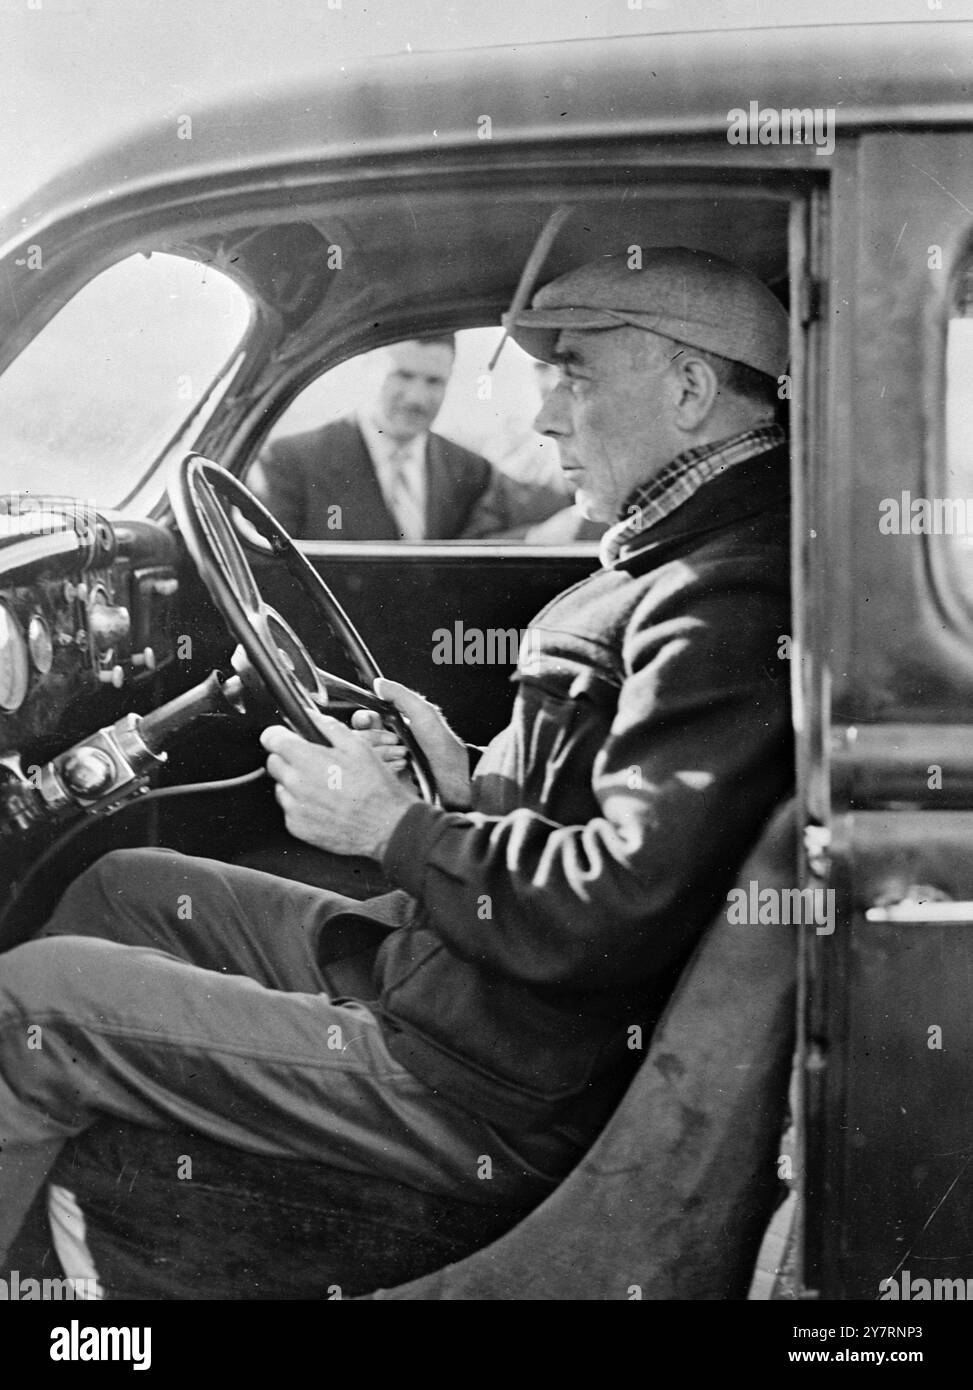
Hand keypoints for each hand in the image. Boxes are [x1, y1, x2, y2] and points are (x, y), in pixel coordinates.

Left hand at [261, 714, 419, 859]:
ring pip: (281, 787)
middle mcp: (295, 783)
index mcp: (306, 759)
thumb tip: (311, 715)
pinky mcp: (297, 827)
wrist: (386, 826)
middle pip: (273, 763)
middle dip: (288, 759)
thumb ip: (329, 727)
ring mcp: (294, 807)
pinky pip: (290, 810)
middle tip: (312, 763)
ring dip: (295, 784)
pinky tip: (324, 804)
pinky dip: (302, 806)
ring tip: (323, 787)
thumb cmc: (375, 788)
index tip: (286, 737)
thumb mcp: (358, 746)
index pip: (271, 739)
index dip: (279, 735)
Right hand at [371, 677, 472, 808]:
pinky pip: (374, 774)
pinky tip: (403, 768)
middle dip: (375, 737)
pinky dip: (387, 768)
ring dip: (385, 753)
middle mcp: (388, 743)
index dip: (363, 719)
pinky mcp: (388, 782)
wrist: (454, 778)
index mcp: (395, 725)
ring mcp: (387, 763)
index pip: (366, 720)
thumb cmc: (442, 745)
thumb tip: (379, 683)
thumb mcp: (423, 713)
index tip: (368, 720)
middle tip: (395, 740)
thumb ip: (400, 695)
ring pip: (365, 756)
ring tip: (405, 755)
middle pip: (360, 737)